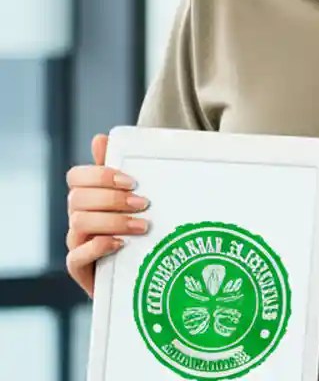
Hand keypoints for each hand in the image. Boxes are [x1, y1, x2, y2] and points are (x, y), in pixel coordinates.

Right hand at [65, 133, 149, 297]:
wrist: (151, 271)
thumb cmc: (147, 228)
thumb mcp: (141, 197)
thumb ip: (123, 171)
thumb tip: (100, 138)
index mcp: (90, 197)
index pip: (76, 177)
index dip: (100, 175)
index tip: (132, 180)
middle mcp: (79, 218)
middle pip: (77, 199)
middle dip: (111, 198)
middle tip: (144, 203)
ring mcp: (78, 243)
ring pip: (78, 223)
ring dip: (113, 221)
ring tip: (144, 225)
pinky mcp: (81, 269)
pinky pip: (75, 257)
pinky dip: (98, 246)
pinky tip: (121, 244)